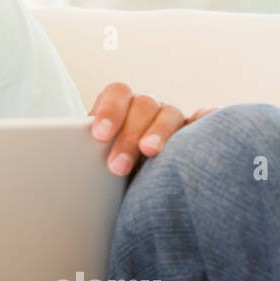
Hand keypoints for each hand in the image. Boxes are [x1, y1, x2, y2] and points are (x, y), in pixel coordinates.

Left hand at [88, 82, 220, 177]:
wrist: (129, 186)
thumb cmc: (108, 172)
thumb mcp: (95, 159)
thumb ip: (87, 151)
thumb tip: (71, 154)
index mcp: (122, 104)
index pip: (117, 94)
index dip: (109, 111)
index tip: (99, 135)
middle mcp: (148, 107)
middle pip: (143, 106)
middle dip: (129, 135)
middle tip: (117, 166)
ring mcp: (173, 118)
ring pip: (170, 115)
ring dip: (159, 133)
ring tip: (149, 152)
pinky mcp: (197, 133)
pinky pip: (205, 122)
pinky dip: (207, 119)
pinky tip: (208, 120)